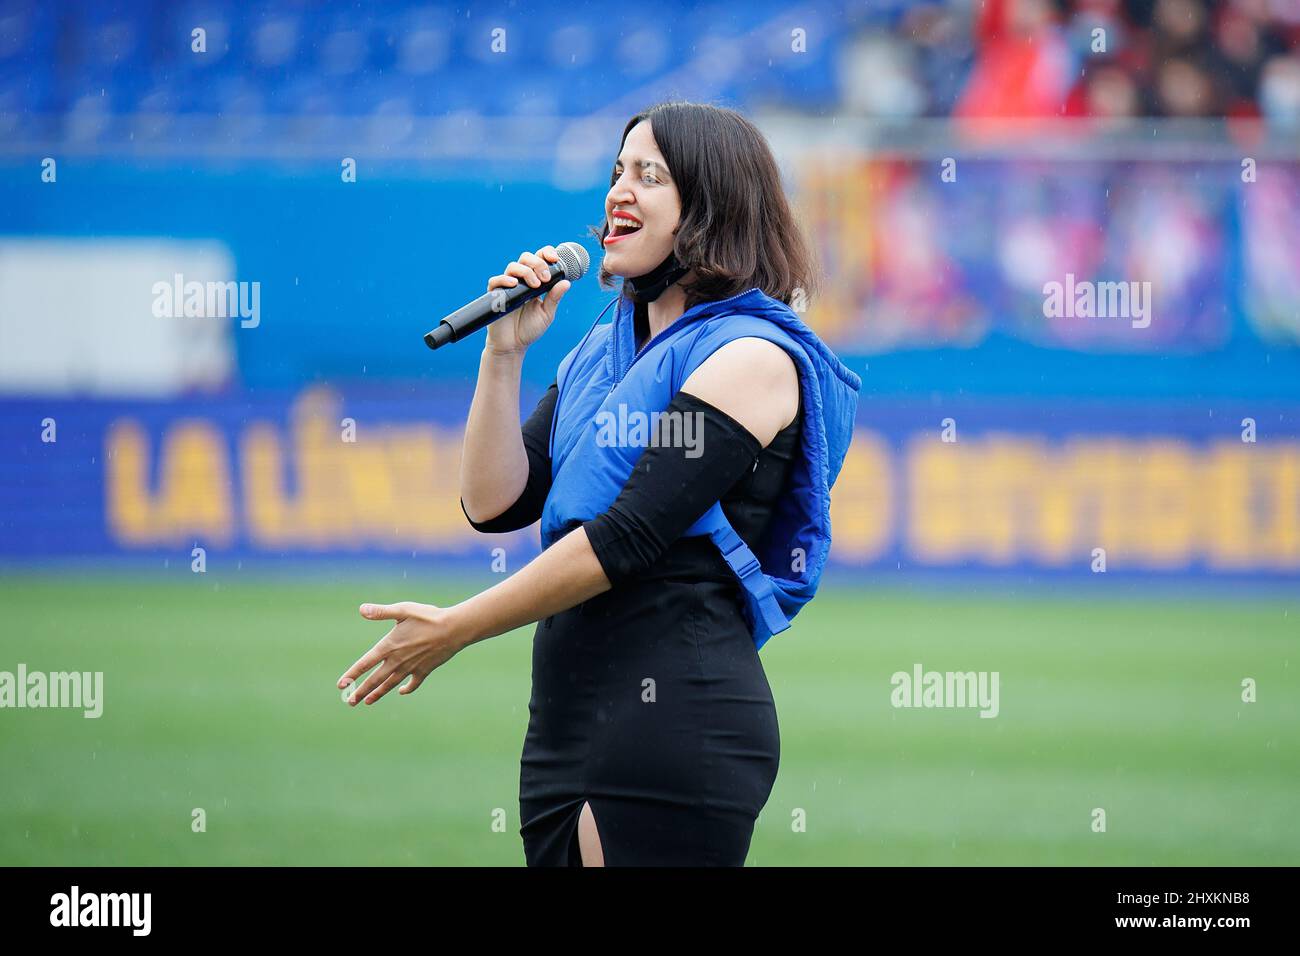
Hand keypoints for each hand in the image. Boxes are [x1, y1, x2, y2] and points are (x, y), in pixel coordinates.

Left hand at [337, 602, 465, 706]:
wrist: (454, 629)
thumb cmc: (428, 617)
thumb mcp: (403, 610)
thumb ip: (381, 612)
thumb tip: (361, 609)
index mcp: (389, 646)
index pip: (365, 664)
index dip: (352, 675)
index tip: (341, 685)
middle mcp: (397, 661)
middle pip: (375, 680)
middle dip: (361, 691)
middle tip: (350, 701)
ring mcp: (411, 668)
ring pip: (390, 684)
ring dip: (378, 694)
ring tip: (367, 701)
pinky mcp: (425, 670)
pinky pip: (413, 683)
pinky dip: (406, 689)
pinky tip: (402, 692)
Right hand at [483, 245, 570, 355]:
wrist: (513, 345)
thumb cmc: (529, 329)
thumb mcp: (547, 313)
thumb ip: (555, 297)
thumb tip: (566, 282)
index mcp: (535, 281)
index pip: (539, 259)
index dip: (546, 253)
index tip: (554, 259)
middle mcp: (520, 280)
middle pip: (526, 258)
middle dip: (538, 263)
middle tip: (545, 279)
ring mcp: (507, 286)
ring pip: (513, 266)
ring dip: (526, 271)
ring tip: (535, 286)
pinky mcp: (495, 295)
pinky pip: (496, 280)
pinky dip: (504, 279)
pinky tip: (514, 284)